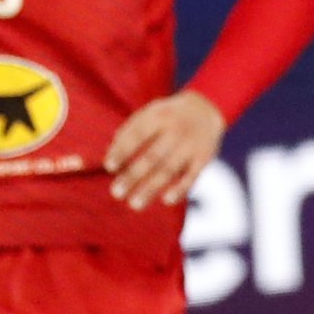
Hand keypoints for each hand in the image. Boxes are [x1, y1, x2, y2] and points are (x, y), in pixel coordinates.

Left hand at [103, 89, 226, 210]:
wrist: (205, 109)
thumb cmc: (166, 117)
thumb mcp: (148, 114)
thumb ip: (128, 133)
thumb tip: (108, 158)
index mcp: (158, 116)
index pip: (137, 134)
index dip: (123, 150)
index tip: (109, 166)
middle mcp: (175, 129)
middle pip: (151, 156)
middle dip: (133, 176)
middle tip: (116, 193)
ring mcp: (190, 144)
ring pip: (169, 169)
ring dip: (151, 188)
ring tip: (134, 204)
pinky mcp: (204, 157)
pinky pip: (192, 176)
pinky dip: (180, 189)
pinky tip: (166, 200)